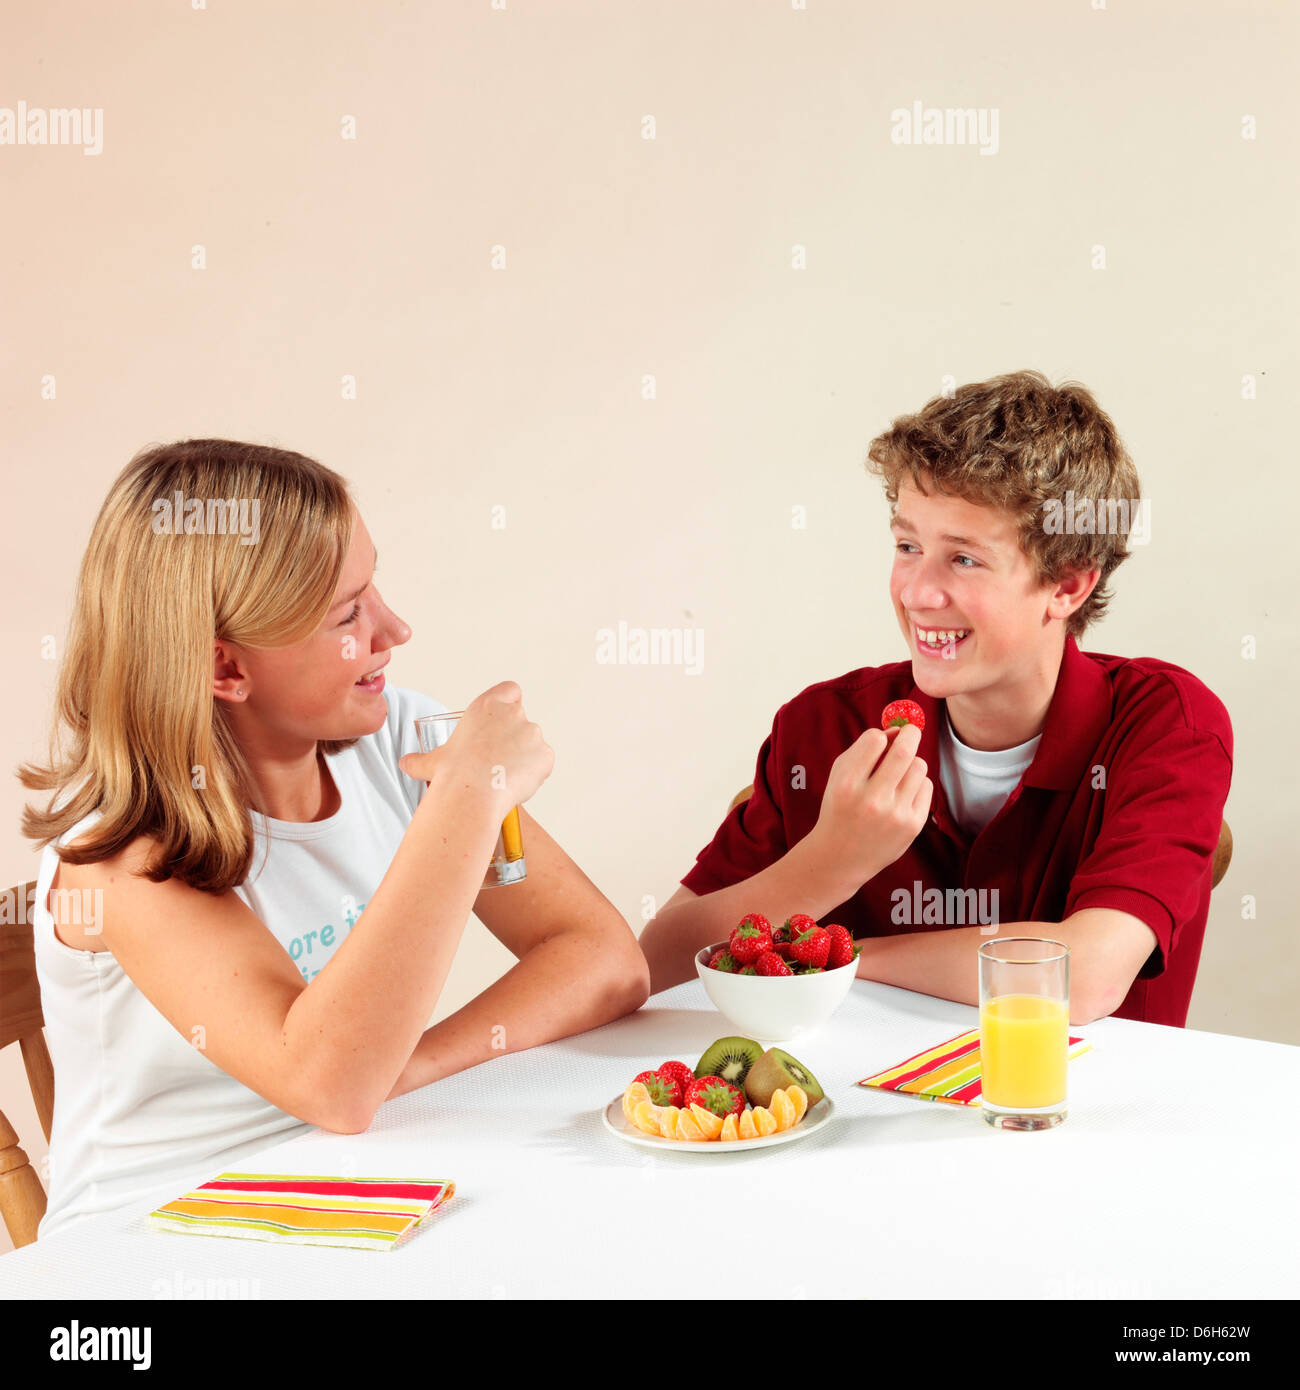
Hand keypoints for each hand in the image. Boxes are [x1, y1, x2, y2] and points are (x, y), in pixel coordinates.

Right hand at [399, 681, 554, 810]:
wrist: (472, 795)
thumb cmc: (452, 775)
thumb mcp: (431, 762)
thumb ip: (419, 760)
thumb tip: (405, 763)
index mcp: (488, 706)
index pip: (510, 690)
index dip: (509, 703)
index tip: (501, 721)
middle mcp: (514, 714)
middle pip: (521, 720)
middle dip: (513, 738)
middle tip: (496, 760)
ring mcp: (533, 733)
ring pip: (533, 743)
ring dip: (524, 757)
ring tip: (502, 777)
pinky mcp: (545, 754)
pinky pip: (543, 762)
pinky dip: (534, 773)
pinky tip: (515, 784)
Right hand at [802, 723, 932, 891]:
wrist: (841, 857)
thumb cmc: (841, 807)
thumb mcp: (840, 776)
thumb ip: (864, 750)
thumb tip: (899, 729)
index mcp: (847, 784)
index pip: (874, 741)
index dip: (882, 735)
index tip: (885, 737)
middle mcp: (871, 800)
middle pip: (904, 752)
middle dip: (911, 733)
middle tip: (911, 731)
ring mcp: (895, 815)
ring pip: (919, 766)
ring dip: (912, 762)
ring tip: (899, 772)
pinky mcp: (913, 825)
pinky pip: (926, 786)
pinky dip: (917, 782)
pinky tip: (903, 792)